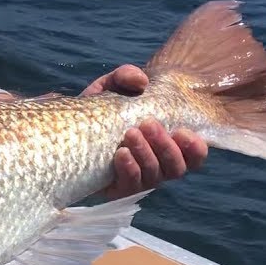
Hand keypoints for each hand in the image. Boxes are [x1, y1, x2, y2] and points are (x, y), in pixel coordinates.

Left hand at [82, 65, 207, 198]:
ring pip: (155, 176)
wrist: (70, 126)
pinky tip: (120, 154)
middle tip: (148, 124)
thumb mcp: (112, 86)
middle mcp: (157, 164)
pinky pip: (129, 186)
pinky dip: (129, 169)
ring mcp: (139, 178)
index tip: (183, 132)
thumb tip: (140, 81)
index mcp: (166, 144)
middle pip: (176, 167)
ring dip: (146, 155)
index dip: (195, 149)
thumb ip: (126, 76)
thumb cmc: (102, 106)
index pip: (193, 155)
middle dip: (166, 147)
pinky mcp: (117, 188)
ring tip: (131, 134)